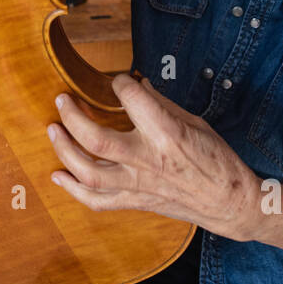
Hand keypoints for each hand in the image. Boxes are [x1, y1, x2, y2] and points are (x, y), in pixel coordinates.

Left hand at [47, 74, 264, 242]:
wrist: (230, 203)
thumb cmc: (217, 160)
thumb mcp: (194, 123)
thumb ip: (161, 105)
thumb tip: (139, 86)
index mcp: (167, 134)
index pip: (132, 99)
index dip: (120, 83)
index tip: (118, 80)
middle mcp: (148, 160)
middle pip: (97, 141)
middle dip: (72, 118)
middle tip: (61, 100)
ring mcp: (138, 185)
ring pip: (90, 174)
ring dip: (65, 151)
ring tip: (53, 130)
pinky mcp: (135, 202)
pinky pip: (98, 202)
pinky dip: (73, 191)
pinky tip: (57, 176)